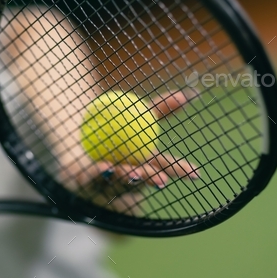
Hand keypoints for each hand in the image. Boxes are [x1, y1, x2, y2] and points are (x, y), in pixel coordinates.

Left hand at [77, 89, 200, 190]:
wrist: (81, 140)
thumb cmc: (117, 130)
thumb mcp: (138, 116)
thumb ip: (162, 108)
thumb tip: (190, 95)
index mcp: (144, 165)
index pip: (164, 167)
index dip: (179, 170)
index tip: (196, 173)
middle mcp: (128, 177)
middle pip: (142, 179)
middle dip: (152, 179)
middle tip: (161, 179)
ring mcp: (107, 182)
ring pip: (118, 181)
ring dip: (127, 176)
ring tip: (134, 172)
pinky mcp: (86, 182)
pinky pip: (93, 177)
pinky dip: (100, 173)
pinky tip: (106, 168)